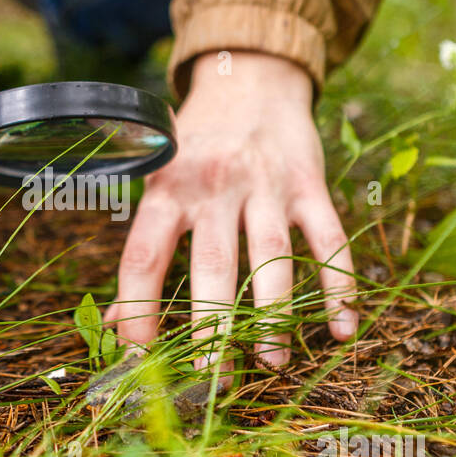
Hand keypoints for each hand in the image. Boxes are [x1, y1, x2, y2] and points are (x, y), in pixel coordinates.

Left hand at [112, 51, 356, 366]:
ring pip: (272, 258)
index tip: (138, 356)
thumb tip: (114, 323)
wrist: (251, 78)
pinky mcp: (308, 185)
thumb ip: (144, 251)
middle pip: (213, 265)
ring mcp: (265, 186)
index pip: (144, 256)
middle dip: (213, 327)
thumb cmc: (195, 146)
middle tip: (211, 378)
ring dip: (273, 316)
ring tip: (270, 363)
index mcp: (166, 190)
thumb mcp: (159, 183)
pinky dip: (338, 286)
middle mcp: (214, 187)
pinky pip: (329, 241)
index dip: (137, 309)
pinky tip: (341, 329)